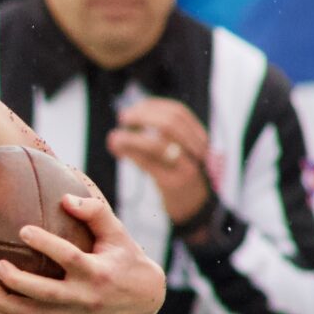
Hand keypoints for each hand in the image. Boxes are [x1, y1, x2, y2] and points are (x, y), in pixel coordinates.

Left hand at [0, 193, 165, 313]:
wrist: (144, 303)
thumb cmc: (126, 259)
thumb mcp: (118, 234)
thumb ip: (95, 212)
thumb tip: (65, 198)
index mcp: (98, 272)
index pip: (69, 258)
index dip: (46, 244)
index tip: (23, 230)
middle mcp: (86, 297)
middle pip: (47, 293)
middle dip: (19, 282)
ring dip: (7, 304)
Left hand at [108, 98, 213, 226]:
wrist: (193, 207)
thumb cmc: (177, 174)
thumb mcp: (174, 150)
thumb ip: (157, 134)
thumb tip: (125, 115)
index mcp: (198, 138)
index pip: (178, 112)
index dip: (153, 106)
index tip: (134, 107)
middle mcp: (196, 151)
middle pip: (170, 124)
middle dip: (143, 117)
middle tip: (123, 118)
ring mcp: (186, 168)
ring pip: (158, 145)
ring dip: (132, 137)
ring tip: (116, 137)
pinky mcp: (172, 184)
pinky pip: (148, 164)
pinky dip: (130, 153)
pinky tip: (118, 150)